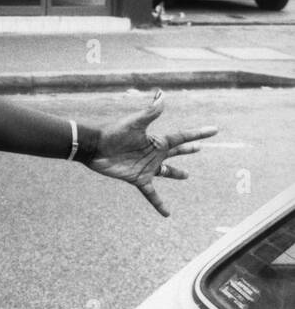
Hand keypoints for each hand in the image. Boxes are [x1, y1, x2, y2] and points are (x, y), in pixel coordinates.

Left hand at [83, 90, 217, 216]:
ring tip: (186, 176)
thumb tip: (162, 95)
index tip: (214, 130)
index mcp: (157, 140)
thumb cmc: (113, 133)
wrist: (94, 147)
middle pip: (175, 152)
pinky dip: (159, 203)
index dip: (198, 134)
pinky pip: (151, 194)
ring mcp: (147, 167)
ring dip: (176, 174)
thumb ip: (150, 112)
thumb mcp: (134, 123)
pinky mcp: (138, 178)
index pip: (182, 137)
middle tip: (199, 149)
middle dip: (187, 150)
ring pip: (166, 172)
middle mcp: (154, 153)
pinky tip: (167, 214)